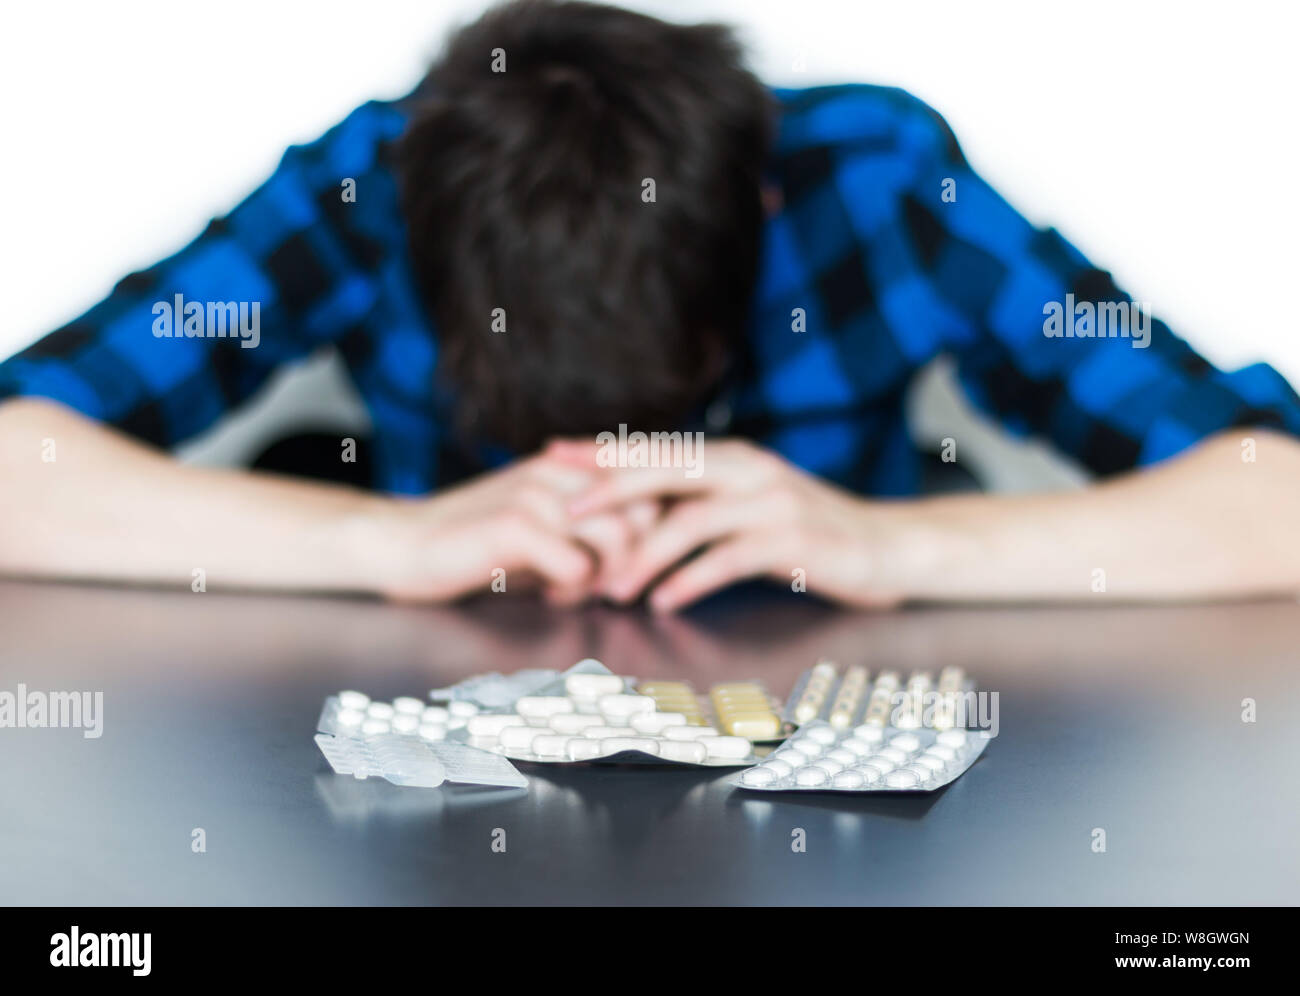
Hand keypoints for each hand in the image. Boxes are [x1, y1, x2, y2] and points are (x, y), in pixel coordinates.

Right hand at [375, 452, 657, 602]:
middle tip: (607, 583)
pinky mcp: (513, 526)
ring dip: (607, 574)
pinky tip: (549, 593)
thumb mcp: (540, 525)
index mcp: (566, 464)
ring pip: (618, 536)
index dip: (649, 532)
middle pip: (644, 508)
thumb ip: (588, 526)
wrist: (400, 544)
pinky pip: (578, 565)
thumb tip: (640, 551)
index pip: (644, 486)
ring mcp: (535, 495)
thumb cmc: (475, 543)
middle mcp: (556, 470)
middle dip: (637, 554)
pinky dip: (573, 590)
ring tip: (577, 589)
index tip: (624, 564)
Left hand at [554, 438, 911, 611]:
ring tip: (611, 588)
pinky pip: (728, 558)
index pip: (655, 448)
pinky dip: (690, 580)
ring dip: (645, 556)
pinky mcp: (791, 539)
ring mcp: (771, 501)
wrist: (888, 548)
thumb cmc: (808, 532)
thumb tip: (631, 516)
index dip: (602, 450)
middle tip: (564, 515)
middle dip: (609, 491)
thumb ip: (699, 503)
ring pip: (691, 521)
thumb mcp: (750, 505)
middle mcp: (748, 468)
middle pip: (665, 470)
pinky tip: (663, 601)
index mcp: (730, 456)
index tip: (551, 453)